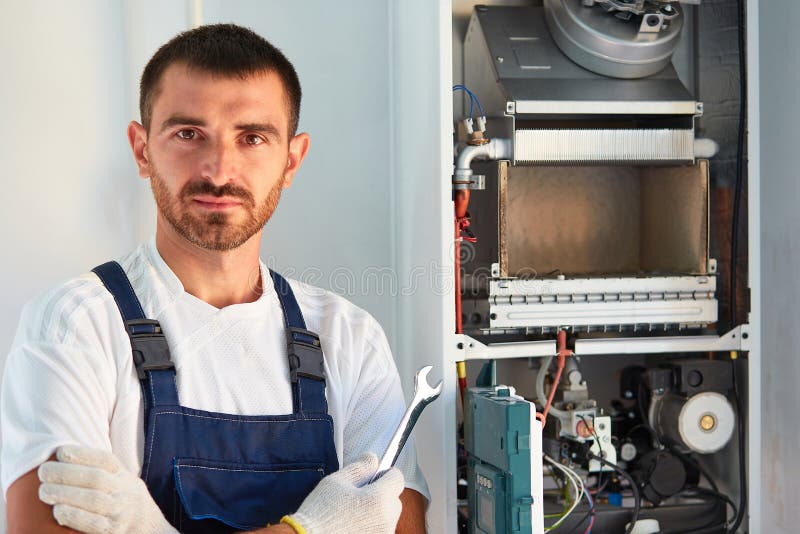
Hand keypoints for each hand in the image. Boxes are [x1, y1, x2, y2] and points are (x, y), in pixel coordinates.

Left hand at [38, 445, 176, 533]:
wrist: (150, 530)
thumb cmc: (126, 503)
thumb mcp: (123, 482)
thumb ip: (103, 472)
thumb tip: (65, 457)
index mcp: (125, 476)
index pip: (106, 460)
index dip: (83, 453)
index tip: (60, 452)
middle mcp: (126, 492)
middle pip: (96, 478)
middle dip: (66, 473)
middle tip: (44, 472)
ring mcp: (121, 512)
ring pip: (94, 499)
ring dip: (65, 493)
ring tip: (44, 491)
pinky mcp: (114, 531)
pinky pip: (93, 523)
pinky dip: (74, 516)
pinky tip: (58, 511)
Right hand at [285, 452, 403, 533]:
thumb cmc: (320, 513)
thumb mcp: (336, 482)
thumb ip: (359, 468)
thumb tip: (372, 458)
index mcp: (379, 499)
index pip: (397, 478)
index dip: (385, 474)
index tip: (374, 476)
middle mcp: (387, 520)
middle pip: (394, 500)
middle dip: (381, 494)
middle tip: (358, 496)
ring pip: (388, 517)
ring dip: (377, 512)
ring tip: (352, 514)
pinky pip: (381, 530)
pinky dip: (372, 526)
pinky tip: (353, 526)